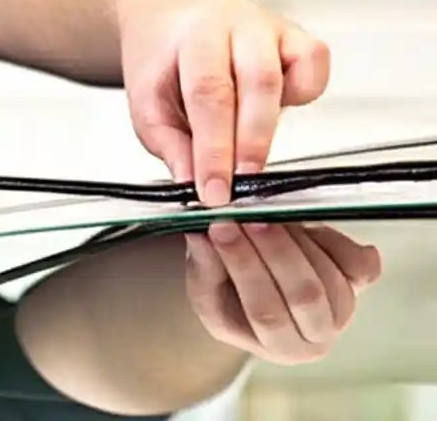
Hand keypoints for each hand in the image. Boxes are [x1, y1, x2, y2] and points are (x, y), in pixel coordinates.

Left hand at [120, 0, 330, 204]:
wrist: (170, 9)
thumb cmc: (162, 55)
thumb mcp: (146, 99)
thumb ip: (168, 142)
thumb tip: (192, 183)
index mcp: (195, 36)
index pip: (209, 95)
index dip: (214, 149)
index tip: (213, 192)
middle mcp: (238, 26)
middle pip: (255, 83)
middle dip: (248, 145)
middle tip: (237, 188)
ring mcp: (272, 30)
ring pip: (289, 76)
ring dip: (270, 128)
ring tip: (250, 166)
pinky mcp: (298, 40)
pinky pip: (316, 66)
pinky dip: (306, 94)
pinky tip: (277, 114)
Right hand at [184, 221, 381, 363]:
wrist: (255, 292)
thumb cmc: (230, 298)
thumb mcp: (205, 289)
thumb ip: (205, 264)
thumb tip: (201, 232)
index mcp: (280, 348)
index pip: (265, 310)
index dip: (243, 267)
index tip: (220, 229)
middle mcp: (319, 335)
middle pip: (304, 294)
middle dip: (275, 251)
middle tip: (249, 217)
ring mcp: (346, 309)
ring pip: (329, 274)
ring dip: (296, 239)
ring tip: (265, 213)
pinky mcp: (361, 282)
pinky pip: (358, 261)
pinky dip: (333, 238)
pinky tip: (302, 222)